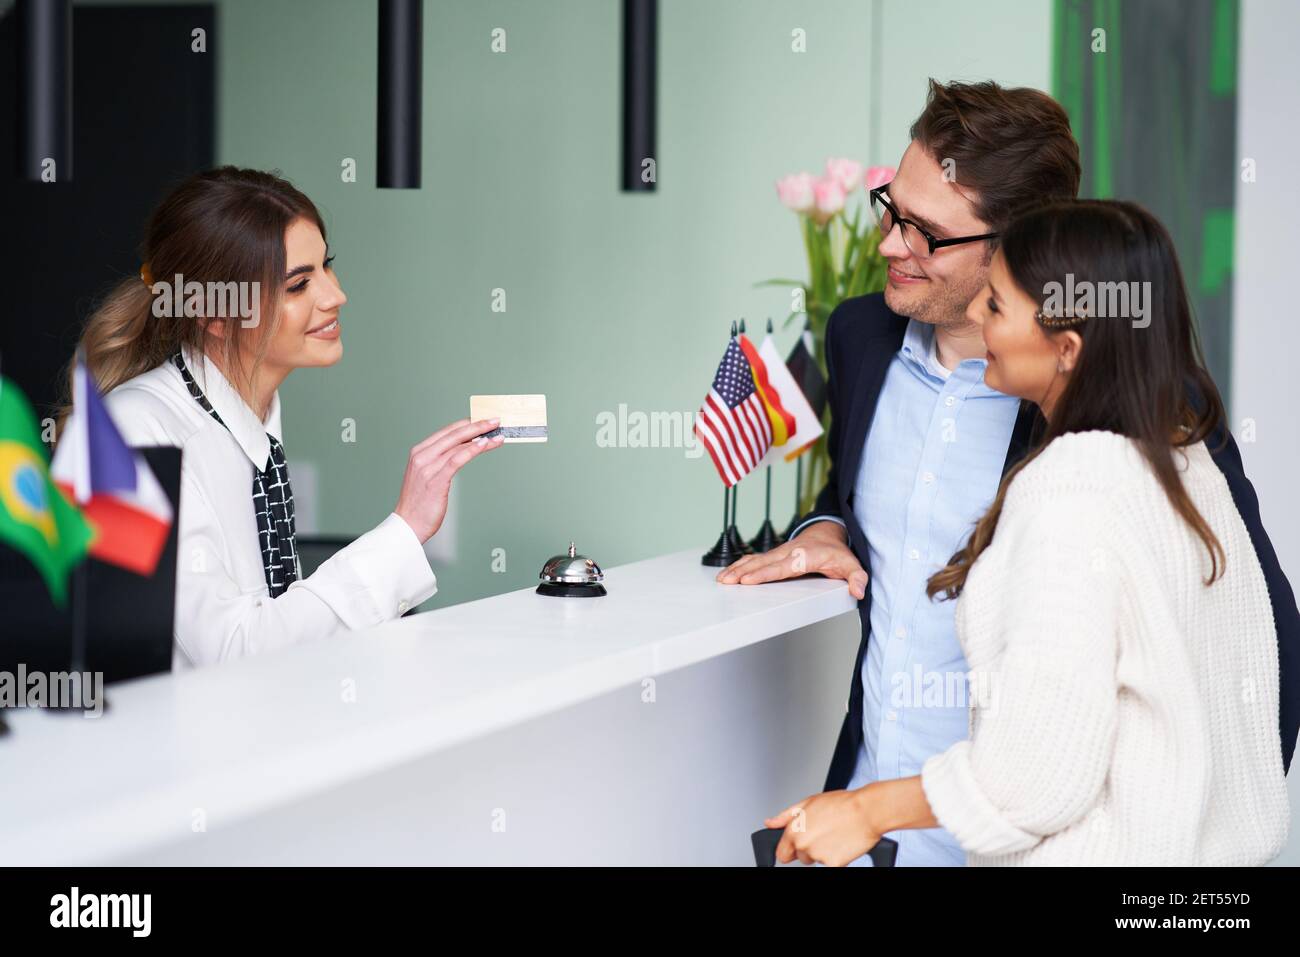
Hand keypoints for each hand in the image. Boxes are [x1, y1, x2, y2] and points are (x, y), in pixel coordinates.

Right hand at [394, 418, 503, 542]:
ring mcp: (427, 467)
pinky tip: (484, 445)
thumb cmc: (420, 503)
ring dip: (480, 437)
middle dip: (477, 425)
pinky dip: (472, 450)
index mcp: (419, 452)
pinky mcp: (435, 480)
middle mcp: (421, 456)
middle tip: (495, 420)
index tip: (483, 419)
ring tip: (497, 434)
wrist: (408, 525)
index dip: (466, 423)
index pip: (446, 431)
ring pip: (457, 445)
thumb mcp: (428, 476)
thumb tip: (464, 450)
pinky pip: (457, 460)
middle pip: (454, 434)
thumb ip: (441, 462)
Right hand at [715, 520, 867, 599]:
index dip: (765, 573)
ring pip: (755, 560)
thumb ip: (857, 577)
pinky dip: (740, 565)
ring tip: (722, 579)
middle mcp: (789, 552)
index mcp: (805, 556)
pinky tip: (728, 573)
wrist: (827, 532)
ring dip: (738, 569)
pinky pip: (754, 559)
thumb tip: (859, 590)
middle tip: (728, 581)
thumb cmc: (836, 551)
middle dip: (744, 572)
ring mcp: (779, 552)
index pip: (783, 567)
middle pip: (763, 563)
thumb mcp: (851, 563)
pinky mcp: (773, 555)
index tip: (748, 580)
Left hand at [765, 787, 883, 866]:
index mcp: (794, 830)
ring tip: (834, 835)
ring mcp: (818, 856)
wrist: (866, 811)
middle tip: (822, 834)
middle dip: (807, 849)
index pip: (781, 853)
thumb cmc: (841, 804)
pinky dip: (836, 859)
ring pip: (815, 861)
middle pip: (799, 857)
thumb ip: (785, 816)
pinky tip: (841, 844)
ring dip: (822, 853)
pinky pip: (830, 866)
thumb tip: (770, 823)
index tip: (797, 846)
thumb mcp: (808, 802)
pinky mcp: (833, 864)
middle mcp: (803, 844)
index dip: (790, 849)